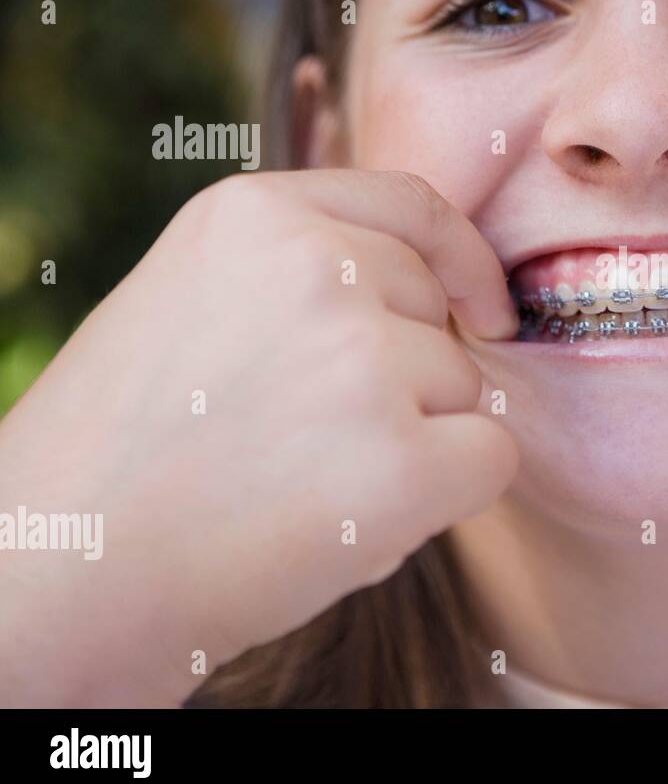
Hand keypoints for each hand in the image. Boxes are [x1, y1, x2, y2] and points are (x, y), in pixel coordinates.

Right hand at [0, 170, 518, 705]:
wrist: (60, 579)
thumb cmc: (128, 451)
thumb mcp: (195, 299)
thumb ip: (301, 271)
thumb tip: (435, 289)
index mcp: (256, 214)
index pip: (412, 204)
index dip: (464, 258)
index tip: (484, 306)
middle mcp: (319, 267)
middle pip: (437, 311)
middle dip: (407, 375)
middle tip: (306, 439)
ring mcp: (364, 360)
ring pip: (464, 387)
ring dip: (416, 436)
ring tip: (305, 482)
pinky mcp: (403, 460)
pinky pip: (491, 456)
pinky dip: (452, 493)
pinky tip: (360, 519)